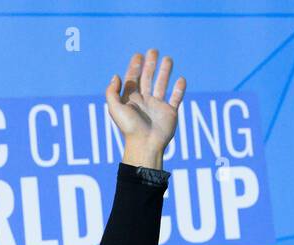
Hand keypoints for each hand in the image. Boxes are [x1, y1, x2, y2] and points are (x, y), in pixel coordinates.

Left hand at [105, 49, 185, 169]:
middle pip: (148, 78)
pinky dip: (179, 89)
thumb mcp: (115, 109)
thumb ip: (112, 92)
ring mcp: (158, 106)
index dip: (135, 67)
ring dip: (165, 72)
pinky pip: (176, 98)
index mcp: (131, 100)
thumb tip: (116, 75)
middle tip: (153, 51)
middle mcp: (144, 101)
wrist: (145, 145)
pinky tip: (181, 79)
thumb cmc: (129, 128)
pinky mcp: (170, 112)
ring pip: (162, 84)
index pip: (133, 79)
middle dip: (150, 65)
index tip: (138, 55)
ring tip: (168, 59)